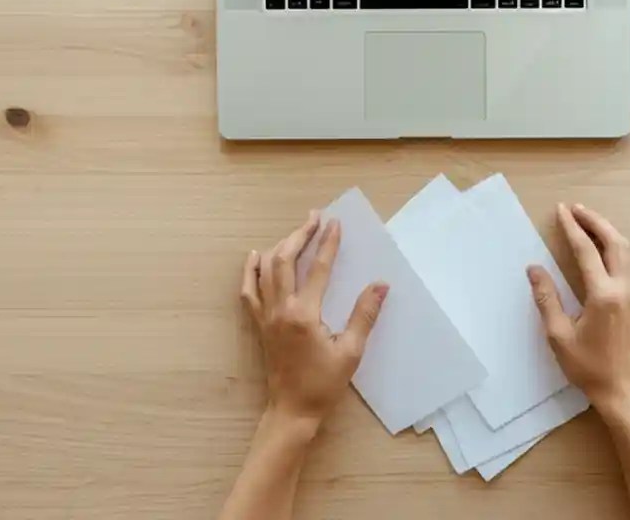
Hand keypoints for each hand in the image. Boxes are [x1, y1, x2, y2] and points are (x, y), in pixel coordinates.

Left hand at [242, 212, 388, 431]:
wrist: (292, 410)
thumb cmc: (324, 384)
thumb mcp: (351, 352)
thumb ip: (364, 315)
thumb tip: (380, 285)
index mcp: (304, 314)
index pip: (318, 269)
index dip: (327, 243)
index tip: (335, 223)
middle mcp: (281, 309)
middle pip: (285, 260)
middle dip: (300, 235)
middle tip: (315, 218)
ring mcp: (266, 316)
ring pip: (266, 270)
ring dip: (280, 247)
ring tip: (297, 233)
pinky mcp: (259, 324)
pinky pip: (249, 291)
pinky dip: (251, 270)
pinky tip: (256, 256)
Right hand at [528, 203, 629, 417]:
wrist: (622, 388)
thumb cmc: (588, 366)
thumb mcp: (558, 335)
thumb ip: (546, 298)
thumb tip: (534, 268)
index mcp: (603, 295)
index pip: (586, 251)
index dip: (572, 228)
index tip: (561, 210)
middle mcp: (622, 288)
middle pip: (614, 241)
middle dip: (595, 221)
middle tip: (575, 208)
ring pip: (624, 249)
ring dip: (606, 230)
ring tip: (587, 220)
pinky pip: (626, 261)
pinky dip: (613, 244)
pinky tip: (601, 245)